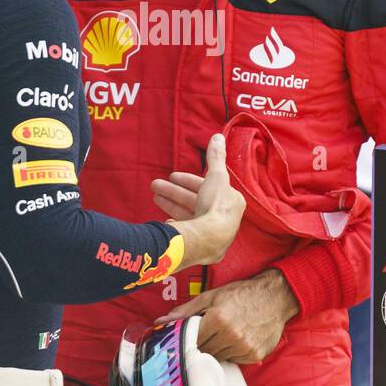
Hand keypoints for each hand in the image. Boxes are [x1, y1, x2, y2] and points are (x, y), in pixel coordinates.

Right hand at [151, 133, 244, 267]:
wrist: (208, 238)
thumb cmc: (215, 205)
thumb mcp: (216, 176)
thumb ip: (216, 157)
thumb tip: (218, 136)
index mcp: (231, 204)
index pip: (207, 188)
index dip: (188, 181)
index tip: (172, 176)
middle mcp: (224, 221)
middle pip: (194, 203)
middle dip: (173, 193)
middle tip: (154, 186)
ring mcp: (212, 237)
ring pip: (187, 217)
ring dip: (169, 205)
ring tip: (154, 196)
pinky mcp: (201, 249)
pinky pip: (187, 235)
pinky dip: (175, 226)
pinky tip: (166, 222)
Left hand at [156, 269, 298, 363]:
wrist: (275, 296)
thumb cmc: (241, 294)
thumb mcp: (212, 297)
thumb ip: (186, 311)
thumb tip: (162, 321)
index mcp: (217, 320)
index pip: (192, 340)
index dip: (188, 340)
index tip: (186, 340)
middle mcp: (230, 336)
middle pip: (204, 351)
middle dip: (201, 345)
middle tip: (205, 336)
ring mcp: (244, 347)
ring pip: (219, 357)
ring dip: (217, 349)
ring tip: (222, 335)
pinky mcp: (254, 354)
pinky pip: (235, 360)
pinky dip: (232, 352)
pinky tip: (236, 339)